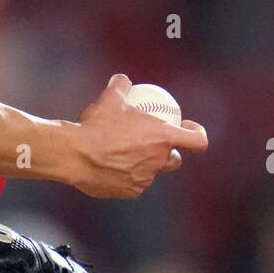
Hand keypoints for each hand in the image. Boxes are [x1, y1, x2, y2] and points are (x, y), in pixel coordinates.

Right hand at [67, 74, 208, 198]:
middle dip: (168, 153)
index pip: (197, 141)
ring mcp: (145, 179)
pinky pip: (133, 183)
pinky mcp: (130, 192)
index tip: (188, 127)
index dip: (197, 134)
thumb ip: (121, 86)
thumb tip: (122, 80)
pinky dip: (126, 175)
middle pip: (174, 160)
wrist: (75, 154)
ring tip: (122, 153)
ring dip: (142, 163)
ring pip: (150, 171)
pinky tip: (110, 165)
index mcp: (162, 137)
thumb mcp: (110, 98)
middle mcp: (158, 161)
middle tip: (152, 143)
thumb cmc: (96, 125)